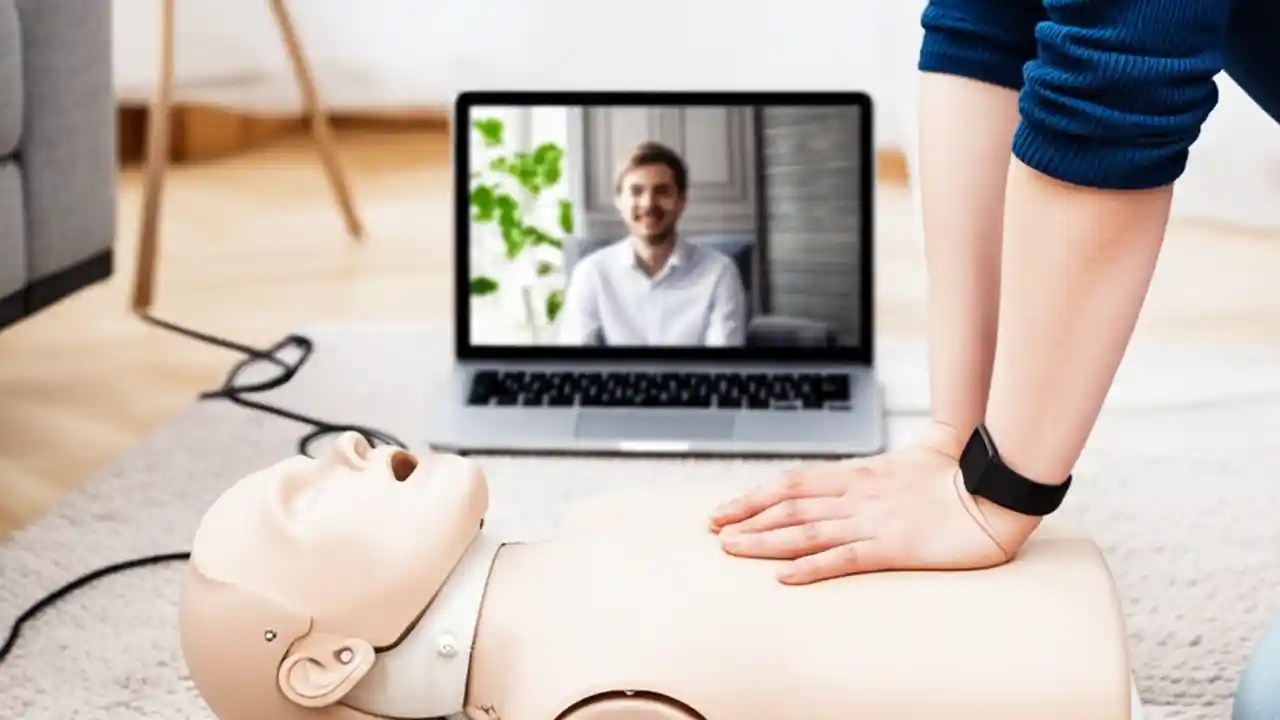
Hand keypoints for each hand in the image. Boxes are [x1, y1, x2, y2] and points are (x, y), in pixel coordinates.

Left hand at [707, 438, 1041, 583]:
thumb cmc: (959, 474)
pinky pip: (844, 557)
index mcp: (859, 474)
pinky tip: (784, 577)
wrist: (996, 486)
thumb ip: (879, 467)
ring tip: (733, 549)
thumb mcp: (912, 458)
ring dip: (765, 541)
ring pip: (806, 531)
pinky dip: (810, 567)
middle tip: (715, 533)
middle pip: (789, 507)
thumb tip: (865, 467)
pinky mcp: (894, 546)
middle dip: (748, 520)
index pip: (793, 484)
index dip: (754, 496)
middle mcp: (857, 495)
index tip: (725, 509)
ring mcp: (873, 520)